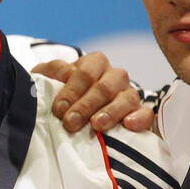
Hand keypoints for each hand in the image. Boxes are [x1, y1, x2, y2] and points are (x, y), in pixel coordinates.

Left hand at [33, 51, 153, 133]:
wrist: (77, 113)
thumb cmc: (62, 95)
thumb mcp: (50, 81)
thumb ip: (47, 76)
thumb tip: (43, 81)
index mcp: (93, 63)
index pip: (84, 72)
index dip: (71, 90)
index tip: (58, 109)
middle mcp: (114, 76)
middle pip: (104, 86)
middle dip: (85, 105)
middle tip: (70, 122)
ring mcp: (128, 94)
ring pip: (126, 98)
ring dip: (110, 112)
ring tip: (97, 125)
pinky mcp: (139, 113)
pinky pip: (146, 113)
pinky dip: (139, 118)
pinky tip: (128, 125)